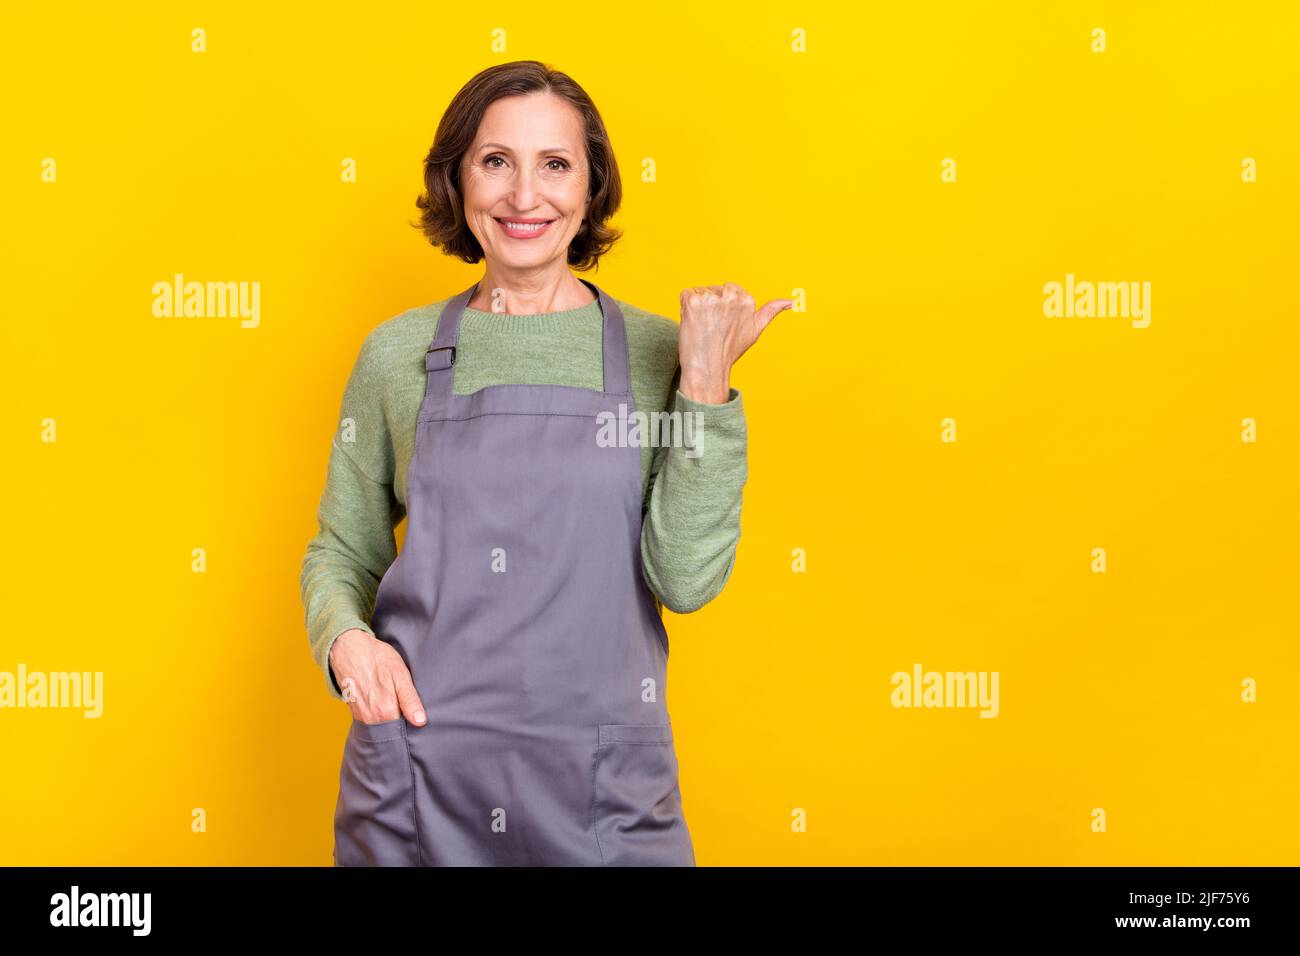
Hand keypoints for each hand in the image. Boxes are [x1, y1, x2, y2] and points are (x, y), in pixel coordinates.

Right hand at [329, 628, 426, 725]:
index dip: (413, 725)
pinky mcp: (354, 710)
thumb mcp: (400, 675)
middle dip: (401, 725)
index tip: (418, 717)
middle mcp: (371, 718)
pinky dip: (379, 716)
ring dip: (390, 720)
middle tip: (408, 708)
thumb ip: (410, 700)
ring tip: (396, 704)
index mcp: (386, 711)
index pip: (404, 731)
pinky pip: (371, 721)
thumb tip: (420, 722)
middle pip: (392, 731)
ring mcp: (361, 716)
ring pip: (381, 727)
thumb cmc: (377, 658)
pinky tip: (384, 702)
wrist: (348, 648)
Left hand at [678, 283, 791, 403]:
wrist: (707, 368)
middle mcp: (731, 296)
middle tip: (712, 327)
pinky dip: (685, 307)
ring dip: (697, 306)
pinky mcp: (693, 302)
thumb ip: (771, 311)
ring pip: (700, 292)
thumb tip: (792, 302)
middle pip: (714, 289)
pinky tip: (692, 323)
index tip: (724, 323)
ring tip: (703, 326)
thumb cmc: (730, 350)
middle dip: (710, 305)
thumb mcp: (755, 329)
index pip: (729, 289)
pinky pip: (686, 294)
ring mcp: (711, 299)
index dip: (723, 307)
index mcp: (747, 299)